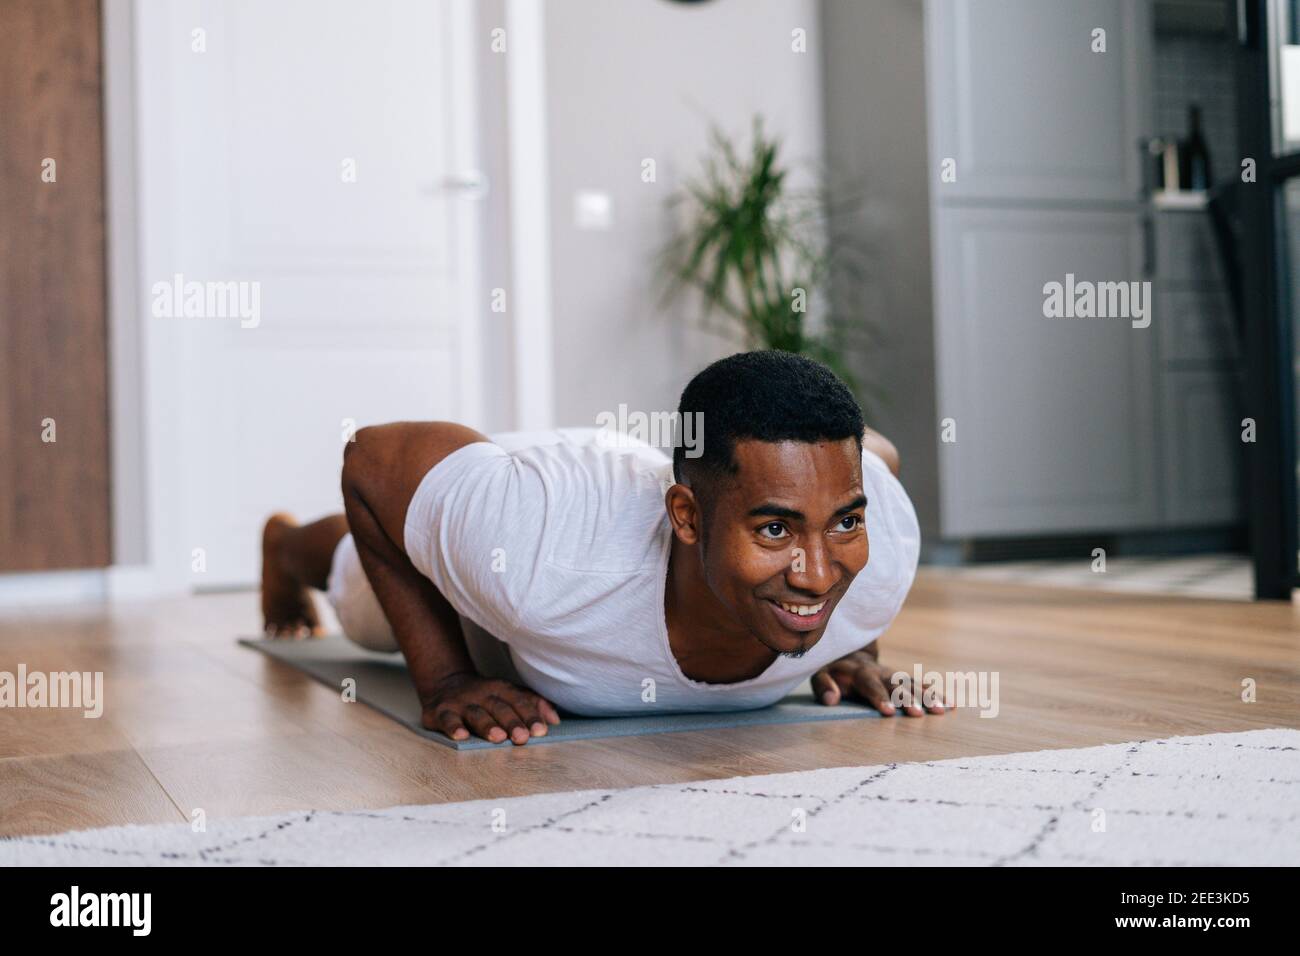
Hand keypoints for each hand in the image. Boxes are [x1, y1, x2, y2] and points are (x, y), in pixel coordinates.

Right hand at [420, 672, 560, 744]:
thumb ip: (532, 704)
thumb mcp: (508, 694)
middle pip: (499, 707)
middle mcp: (482, 694)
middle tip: (523, 738)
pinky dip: (453, 727)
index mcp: (501, 688)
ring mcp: (460, 703)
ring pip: (476, 713)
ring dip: (487, 725)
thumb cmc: (485, 696)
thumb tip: (555, 720)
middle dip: (512, 722)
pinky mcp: (440, 712)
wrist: (444, 684)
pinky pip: (447, 719)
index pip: (519, 700)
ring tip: (498, 738)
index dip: (530, 715)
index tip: (542, 731)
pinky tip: (461, 737)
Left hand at [811, 650, 947, 716]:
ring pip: (912, 682)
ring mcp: (892, 673)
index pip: (869, 683)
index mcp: (857, 670)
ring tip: (943, 710)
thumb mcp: (818, 673)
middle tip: (919, 714)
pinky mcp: (901, 677)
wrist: (846, 649)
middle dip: (908, 697)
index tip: (889, 711)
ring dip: (927, 696)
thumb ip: (823, 686)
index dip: (879, 696)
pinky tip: (950, 704)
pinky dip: (935, 692)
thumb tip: (832, 699)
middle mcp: (878, 670)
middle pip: (896, 683)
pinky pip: (920, 684)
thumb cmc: (829, 668)